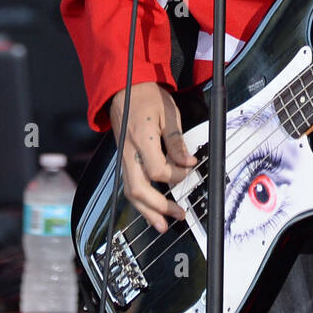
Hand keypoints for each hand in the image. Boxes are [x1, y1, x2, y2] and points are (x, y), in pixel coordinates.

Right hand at [109, 82, 196, 231]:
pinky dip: (139, 201)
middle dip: (158, 207)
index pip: (158, 171)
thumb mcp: (169, 114)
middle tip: (178, 214)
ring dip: (147, 211)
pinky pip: (128, 185)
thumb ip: (177, 142)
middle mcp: (128, 152)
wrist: (124, 88)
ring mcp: (123, 157)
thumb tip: (189, 163)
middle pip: (139, 189)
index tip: (189, 171)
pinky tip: (149, 210)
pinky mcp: (123, 158)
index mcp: (141, 139)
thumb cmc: (147, 97)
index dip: (176, 176)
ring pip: (130, 192)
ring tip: (162, 224)